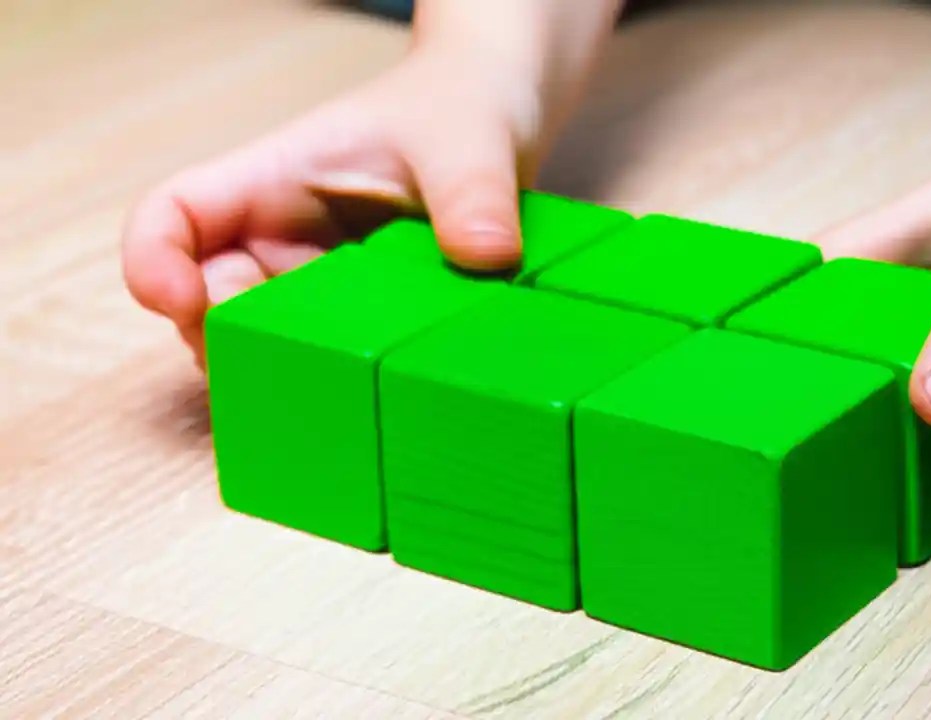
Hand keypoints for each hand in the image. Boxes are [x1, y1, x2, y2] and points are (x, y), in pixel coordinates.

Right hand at [122, 0, 619, 364]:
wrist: (502, 122)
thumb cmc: (461, 107)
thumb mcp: (469, 139)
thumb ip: (473, 192)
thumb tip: (487, 257)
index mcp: (274, 181)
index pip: (174, 216)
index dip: (152, 261)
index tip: (176, 301)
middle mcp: (283, 241)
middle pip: (210, 308)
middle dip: (231, 346)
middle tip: (292, 366)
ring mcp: (321, 291)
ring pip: (268, 350)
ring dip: (290, 376)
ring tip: (348, 391)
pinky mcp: (365, 327)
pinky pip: (335, 367)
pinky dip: (346, 389)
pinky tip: (386, 403)